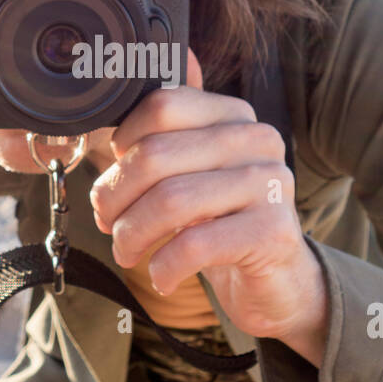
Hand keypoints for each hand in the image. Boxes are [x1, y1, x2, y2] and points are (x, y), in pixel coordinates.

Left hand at [88, 51, 327, 353]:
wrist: (276, 279)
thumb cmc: (219, 221)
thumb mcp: (189, 173)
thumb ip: (157, 137)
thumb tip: (109, 102)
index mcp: (232, 115)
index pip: (161, 106)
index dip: (122, 144)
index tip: (114, 179)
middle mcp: (256, 139)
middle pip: (156, 154)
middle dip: (114, 196)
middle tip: (106, 224)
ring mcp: (269, 183)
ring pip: (170, 201)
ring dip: (132, 234)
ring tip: (126, 252)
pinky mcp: (273, 231)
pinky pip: (195, 245)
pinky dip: (164, 266)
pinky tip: (161, 277)